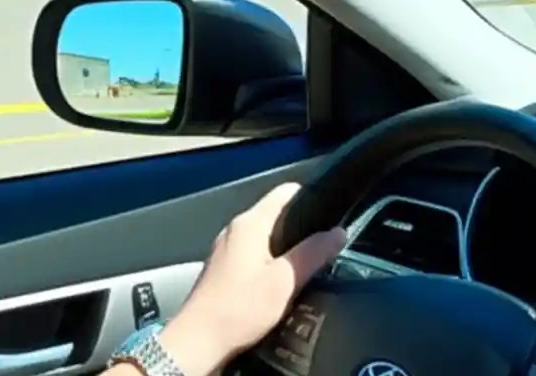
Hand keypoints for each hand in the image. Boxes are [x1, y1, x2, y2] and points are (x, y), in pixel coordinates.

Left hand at [159, 183, 346, 375]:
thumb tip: (338, 232)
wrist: (196, 343)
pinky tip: (279, 283)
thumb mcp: (285, 281)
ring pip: (265, 236)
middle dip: (302, 228)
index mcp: (250, 223)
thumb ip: (314, 252)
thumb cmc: (239, 309)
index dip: (313, 198)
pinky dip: (269, 262)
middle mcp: (234, 230)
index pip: (286, 192)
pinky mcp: (221, 269)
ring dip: (285, 248)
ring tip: (306, 266)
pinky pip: (252, 254)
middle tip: (323, 247)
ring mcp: (225, 249)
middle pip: (277, 214)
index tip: (331, 217)